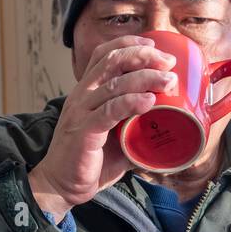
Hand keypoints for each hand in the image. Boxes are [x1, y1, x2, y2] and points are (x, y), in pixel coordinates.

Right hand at [28, 35, 179, 218]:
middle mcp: (82, 96)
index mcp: (87, 91)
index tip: (154, 47)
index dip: (129, 45)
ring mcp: (81, 112)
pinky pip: (109, 111)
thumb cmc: (89, 162)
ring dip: (145, 78)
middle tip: (168, 63)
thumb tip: (168, 128)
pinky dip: (131, 102)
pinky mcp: (84, 131)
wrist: (61, 186)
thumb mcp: (116, 138)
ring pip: (115, 84)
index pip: (104, 54)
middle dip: (143, 56)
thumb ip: (136, 127)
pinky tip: (149, 101)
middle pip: (112, 61)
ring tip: (169, 81)